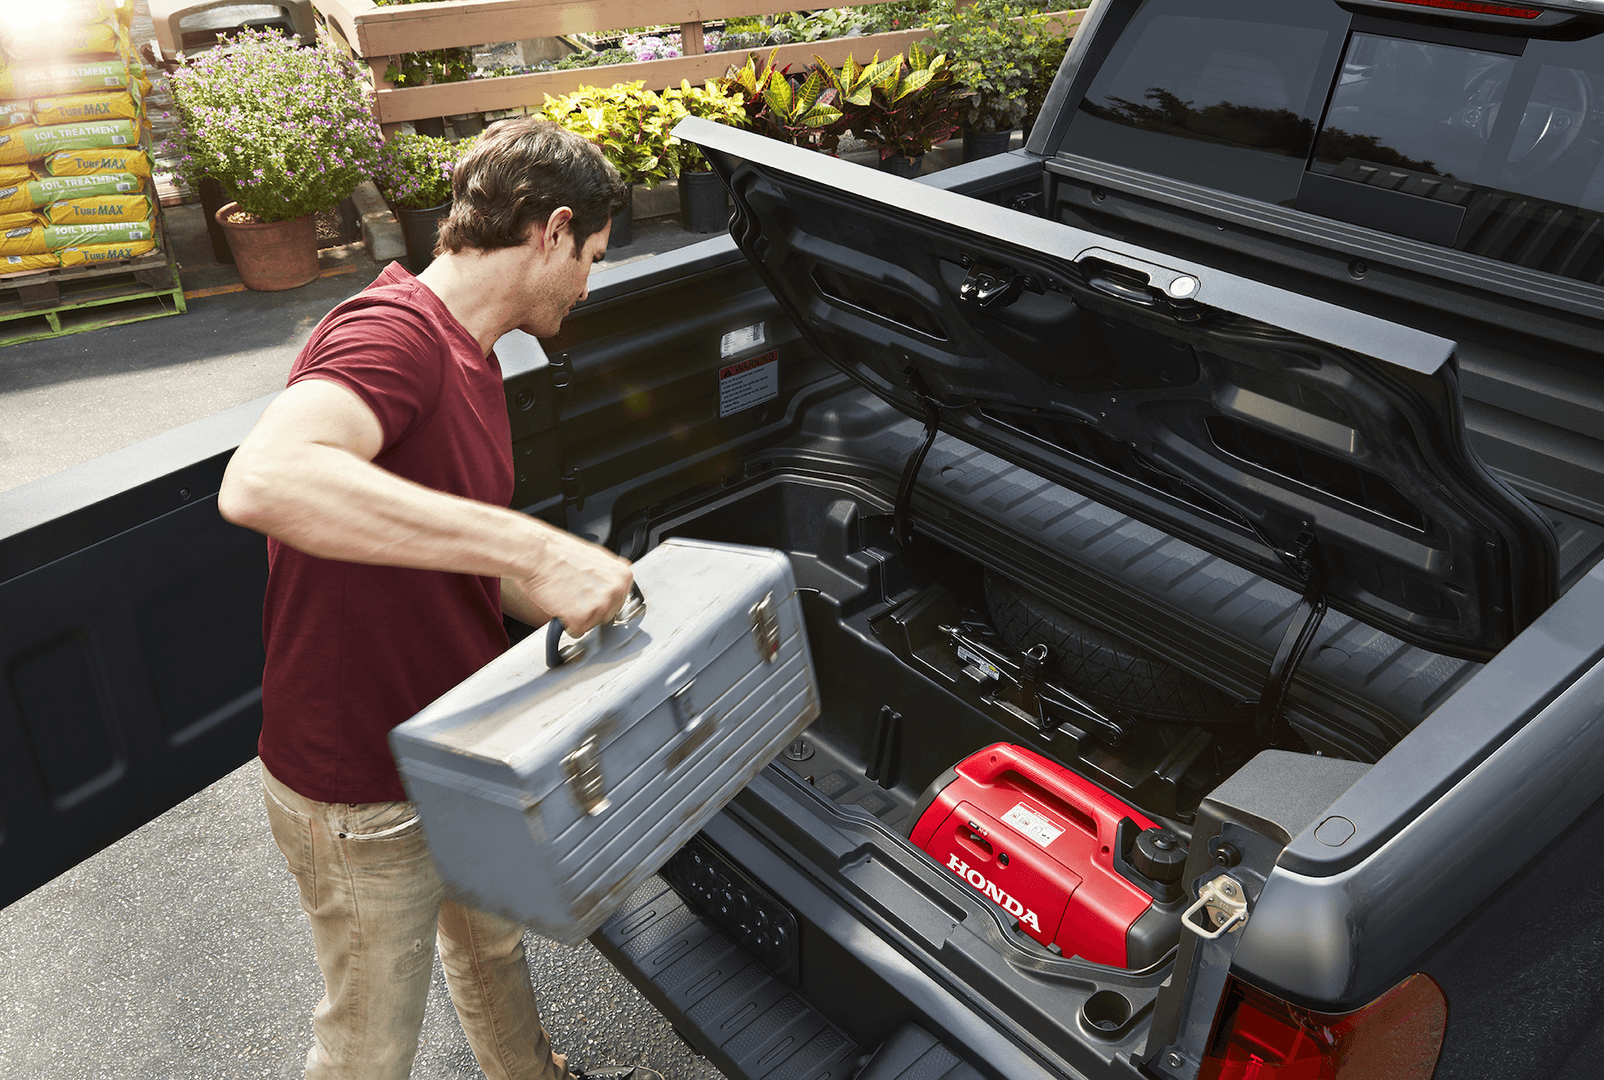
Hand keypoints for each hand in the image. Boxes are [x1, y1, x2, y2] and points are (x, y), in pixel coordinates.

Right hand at [507, 530, 632, 636]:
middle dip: (590, 609)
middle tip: (574, 593)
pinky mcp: (582, 619)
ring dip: (578, 617)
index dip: (599, 599)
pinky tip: (561, 605)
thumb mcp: (597, 555)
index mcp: (623, 577)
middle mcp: (616, 592)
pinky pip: (576, 631)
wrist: (537, 554)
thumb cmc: (560, 553)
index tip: (588, 592)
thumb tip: (622, 581)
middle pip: (607, 616)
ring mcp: (600, 607)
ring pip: (592, 625)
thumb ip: (612, 573)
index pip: (619, 601)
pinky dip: (566, 624)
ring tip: (566, 596)